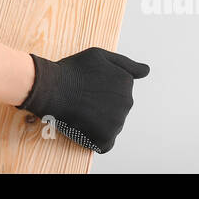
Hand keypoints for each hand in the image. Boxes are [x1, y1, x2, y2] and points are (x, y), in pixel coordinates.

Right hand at [16, 47, 150, 152]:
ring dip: (96, 121)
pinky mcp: (106, 138)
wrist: (51, 88)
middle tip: (81, 99)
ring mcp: (117, 121)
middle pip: (114, 108)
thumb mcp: (100, 56)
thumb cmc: (72, 70)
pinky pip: (104, 142)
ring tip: (80, 111)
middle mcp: (127, 102)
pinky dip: (94, 137)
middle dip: (100, 105)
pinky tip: (82, 126)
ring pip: (109, 125)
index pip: (117, 91)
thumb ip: (126, 64)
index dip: (99, 89)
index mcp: (126, 82)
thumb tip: (147, 70)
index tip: (86, 86)